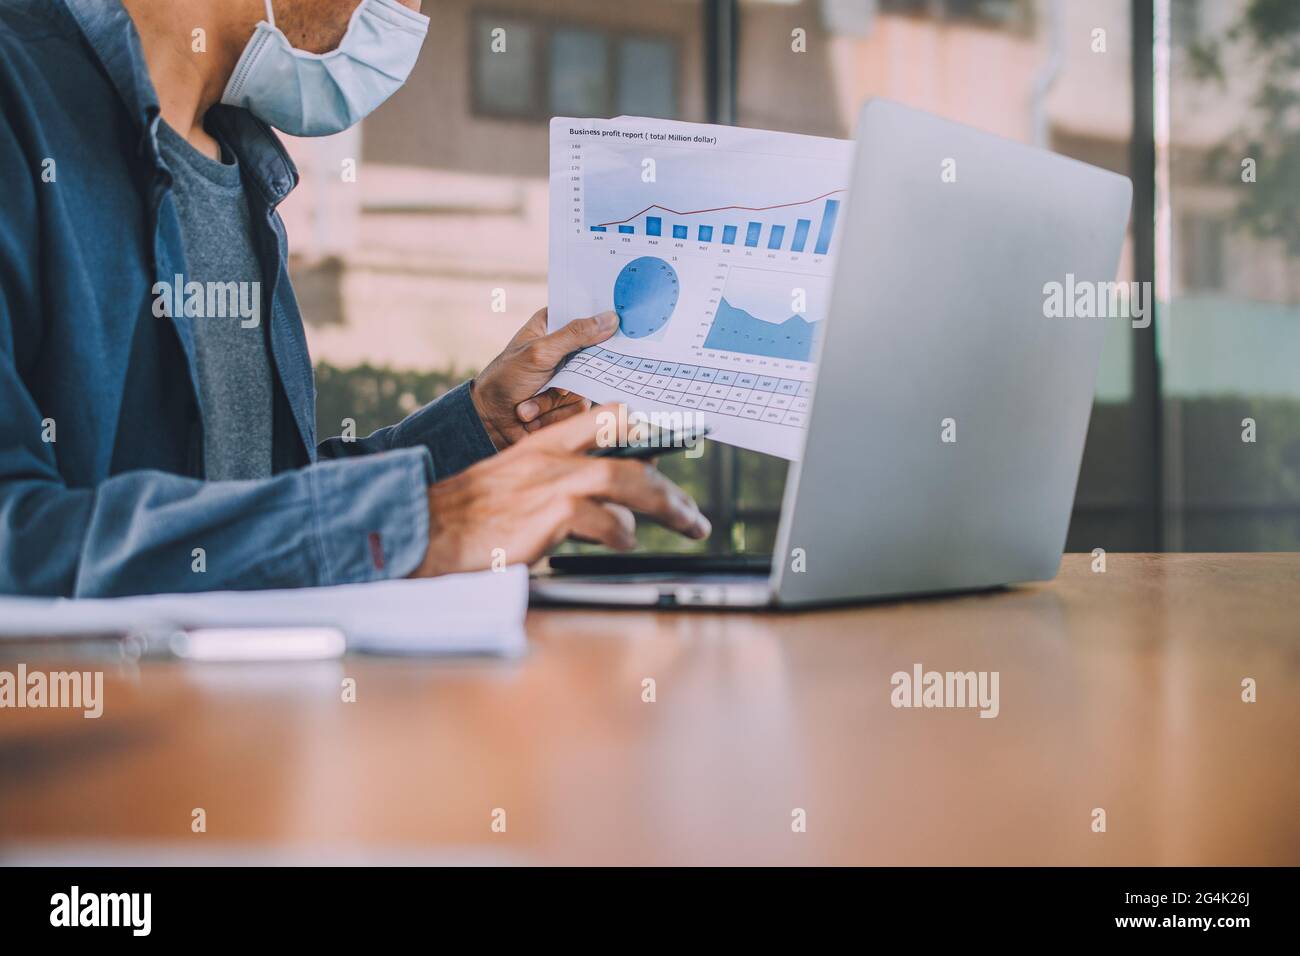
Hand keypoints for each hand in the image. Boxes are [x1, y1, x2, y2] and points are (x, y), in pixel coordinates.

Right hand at [409, 405, 710, 575]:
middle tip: (694, 514)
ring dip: (666, 506)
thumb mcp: (513, 487)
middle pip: (630, 455)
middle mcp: (552, 457)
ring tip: (687, 524)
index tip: (678, 442)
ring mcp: (552, 483)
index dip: (647, 428)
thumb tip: (604, 508)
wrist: (422, 530)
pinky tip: (624, 543)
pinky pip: (606, 520)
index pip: (606, 418)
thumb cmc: (466, 519)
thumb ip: (554, 487)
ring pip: (628, 481)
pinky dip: (622, 533)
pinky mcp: (549, 514)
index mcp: (543, 444)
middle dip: (670, 486)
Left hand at [470, 307, 618, 448]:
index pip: (588, 316)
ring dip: (555, 401)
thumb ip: (575, 335)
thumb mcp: (539, 352)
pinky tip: (533, 415)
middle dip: (571, 377)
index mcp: (553, 326)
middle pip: (596, 356)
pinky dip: (554, 415)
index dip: (604, 323)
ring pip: (587, 388)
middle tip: (553, 384)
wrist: (488, 422)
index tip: (620, 325)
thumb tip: (610, 318)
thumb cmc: (504, 380)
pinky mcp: (569, 404)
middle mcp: (564, 351)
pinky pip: (579, 410)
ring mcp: (568, 378)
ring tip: (528, 404)